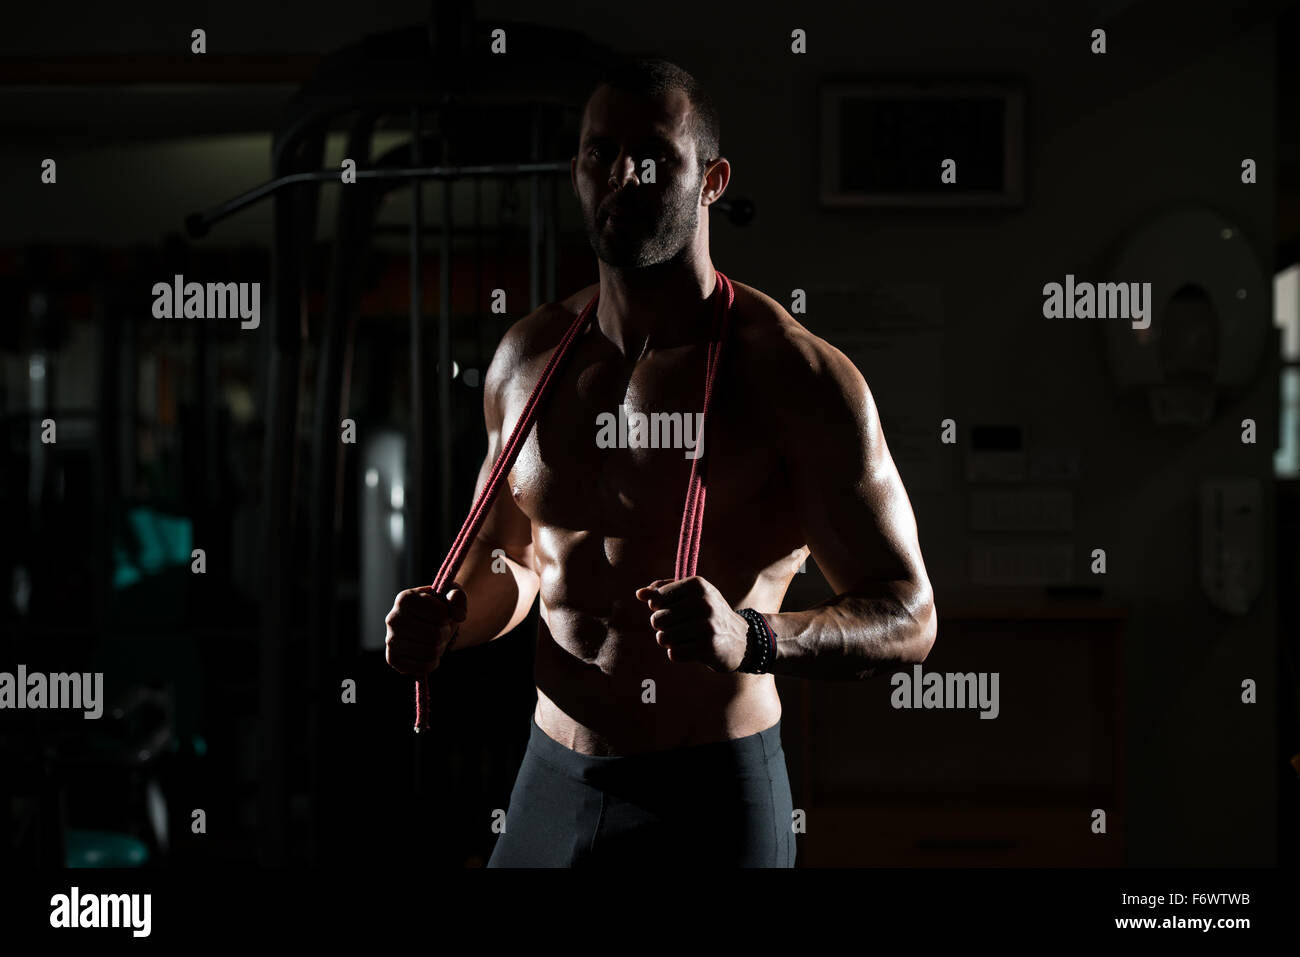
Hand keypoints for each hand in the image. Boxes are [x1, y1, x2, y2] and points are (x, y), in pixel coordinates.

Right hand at [384, 583, 467, 675]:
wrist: (427, 623)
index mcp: (405, 598)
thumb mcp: (451, 593)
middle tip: (441, 629)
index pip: (440, 614)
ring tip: (435, 640)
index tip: (441, 613)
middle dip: (445, 633)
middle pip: (435, 635)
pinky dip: (433, 661)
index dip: (447, 615)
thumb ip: (458, 596)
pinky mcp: (393, 659)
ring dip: (440, 647)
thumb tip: (458, 615)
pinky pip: (423, 667)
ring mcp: (390, 640)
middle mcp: (393, 618)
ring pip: (430, 652)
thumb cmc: (439, 606)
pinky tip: (428, 652)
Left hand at [634, 576, 748, 672]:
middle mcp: (703, 602)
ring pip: (663, 638)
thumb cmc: (708, 613)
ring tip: (685, 638)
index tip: (673, 609)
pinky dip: (678, 653)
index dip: (659, 608)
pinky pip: (674, 654)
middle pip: (657, 620)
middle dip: (663, 627)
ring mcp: (707, 625)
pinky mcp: (708, 647)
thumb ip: (663, 591)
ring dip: (669, 641)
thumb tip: (640, 594)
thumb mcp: (691, 595)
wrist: (741, 639)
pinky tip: (692, 649)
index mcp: (698, 584)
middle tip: (681, 626)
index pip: (656, 599)